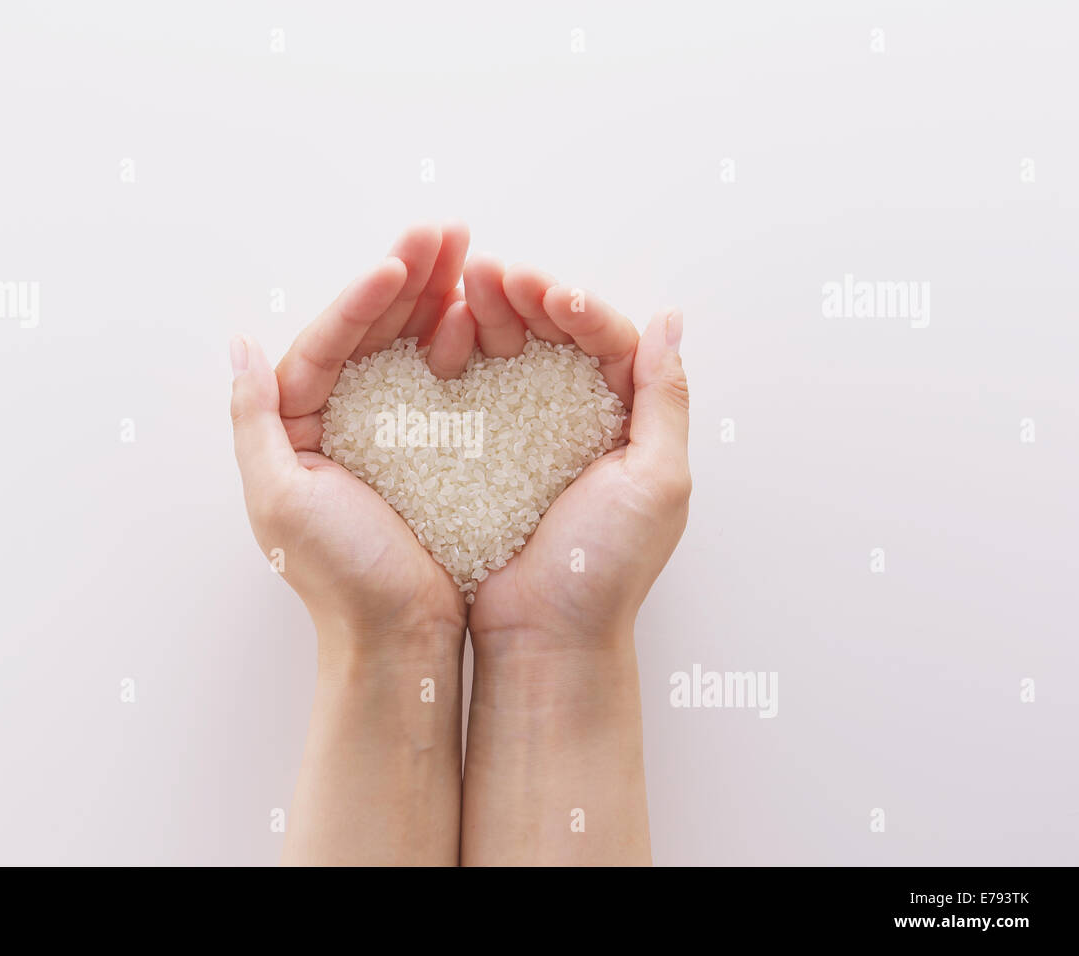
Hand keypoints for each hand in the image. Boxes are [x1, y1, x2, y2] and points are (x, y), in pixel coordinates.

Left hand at [229, 223, 477, 651]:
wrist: (401, 637)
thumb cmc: (340, 577)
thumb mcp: (279, 497)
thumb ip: (255, 419)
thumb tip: (239, 343)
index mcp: (298, 426)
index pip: (326, 343)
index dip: (362, 299)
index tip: (400, 262)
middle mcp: (339, 420)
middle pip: (370, 332)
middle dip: (408, 277)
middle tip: (449, 231)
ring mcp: (389, 431)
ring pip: (407, 346)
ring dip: (436, 295)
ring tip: (471, 253)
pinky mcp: (433, 448)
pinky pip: (441, 380)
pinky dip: (457, 341)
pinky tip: (477, 310)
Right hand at [457, 258, 688, 864]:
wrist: (542, 635)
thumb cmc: (605, 567)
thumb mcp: (657, 481)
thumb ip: (666, 398)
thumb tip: (671, 318)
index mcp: (631, 421)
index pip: (609, 339)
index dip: (577, 307)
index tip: (545, 291)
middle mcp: (584, 419)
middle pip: (556, 336)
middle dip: (525, 298)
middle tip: (490, 272)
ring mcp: (532, 434)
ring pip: (514, 353)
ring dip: (492, 315)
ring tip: (463, 289)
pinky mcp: (488, 453)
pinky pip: (477, 389)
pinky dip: (464, 356)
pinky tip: (446, 338)